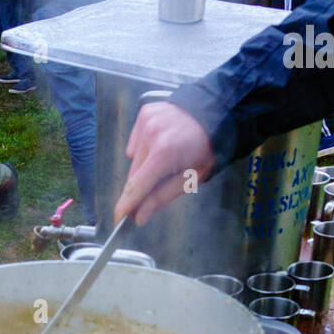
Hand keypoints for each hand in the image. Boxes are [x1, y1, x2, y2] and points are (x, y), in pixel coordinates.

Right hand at [114, 103, 213, 225]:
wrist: (214, 113)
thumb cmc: (205, 149)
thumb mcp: (191, 179)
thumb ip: (162, 197)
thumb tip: (139, 216)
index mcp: (164, 153)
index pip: (136, 186)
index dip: (125, 206)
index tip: (118, 220)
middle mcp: (151, 134)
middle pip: (134, 174)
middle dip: (141, 186)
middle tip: (158, 185)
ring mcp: (146, 121)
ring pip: (134, 158)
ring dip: (144, 166)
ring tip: (166, 158)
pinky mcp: (144, 113)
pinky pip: (136, 141)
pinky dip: (144, 148)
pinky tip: (161, 143)